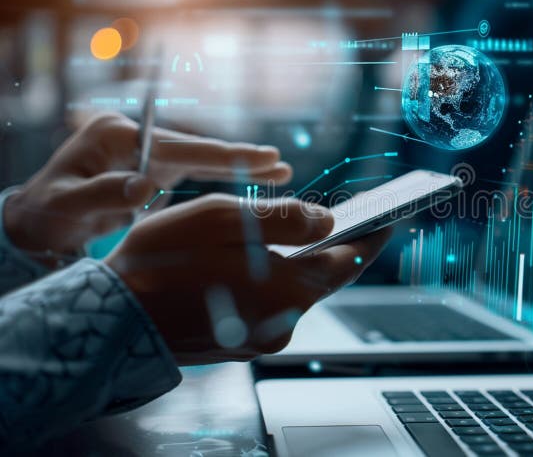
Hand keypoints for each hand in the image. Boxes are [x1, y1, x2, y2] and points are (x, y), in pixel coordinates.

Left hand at [3, 112, 290, 256]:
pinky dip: (221, 173)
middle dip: (240, 156)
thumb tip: (145, 185)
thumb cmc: (45, 215)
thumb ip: (102, 194)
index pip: (177, 147)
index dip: (220, 154)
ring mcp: (142, 150)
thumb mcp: (66, 207)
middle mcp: (133, 137)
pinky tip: (249, 177)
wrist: (33, 220)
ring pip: (199, 157)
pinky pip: (192, 169)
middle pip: (195, 148)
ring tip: (279, 169)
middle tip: (280, 162)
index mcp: (115, 136)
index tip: (259, 156)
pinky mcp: (149, 166)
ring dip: (238, 164)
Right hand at [104, 194, 391, 363]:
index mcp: (286, 289)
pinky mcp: (244, 346)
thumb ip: (283, 219)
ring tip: (301, 235)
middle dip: (334, 248)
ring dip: (301, 264)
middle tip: (347, 219)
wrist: (112, 321)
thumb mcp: (222, 219)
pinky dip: (276, 282)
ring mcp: (264, 338)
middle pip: (324, 278)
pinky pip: (273, 306)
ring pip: (297, 292)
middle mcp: (284, 321)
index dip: (371, 237)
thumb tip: (328, 220)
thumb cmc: (161, 262)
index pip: (349, 260)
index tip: (389, 219)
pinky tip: (261, 263)